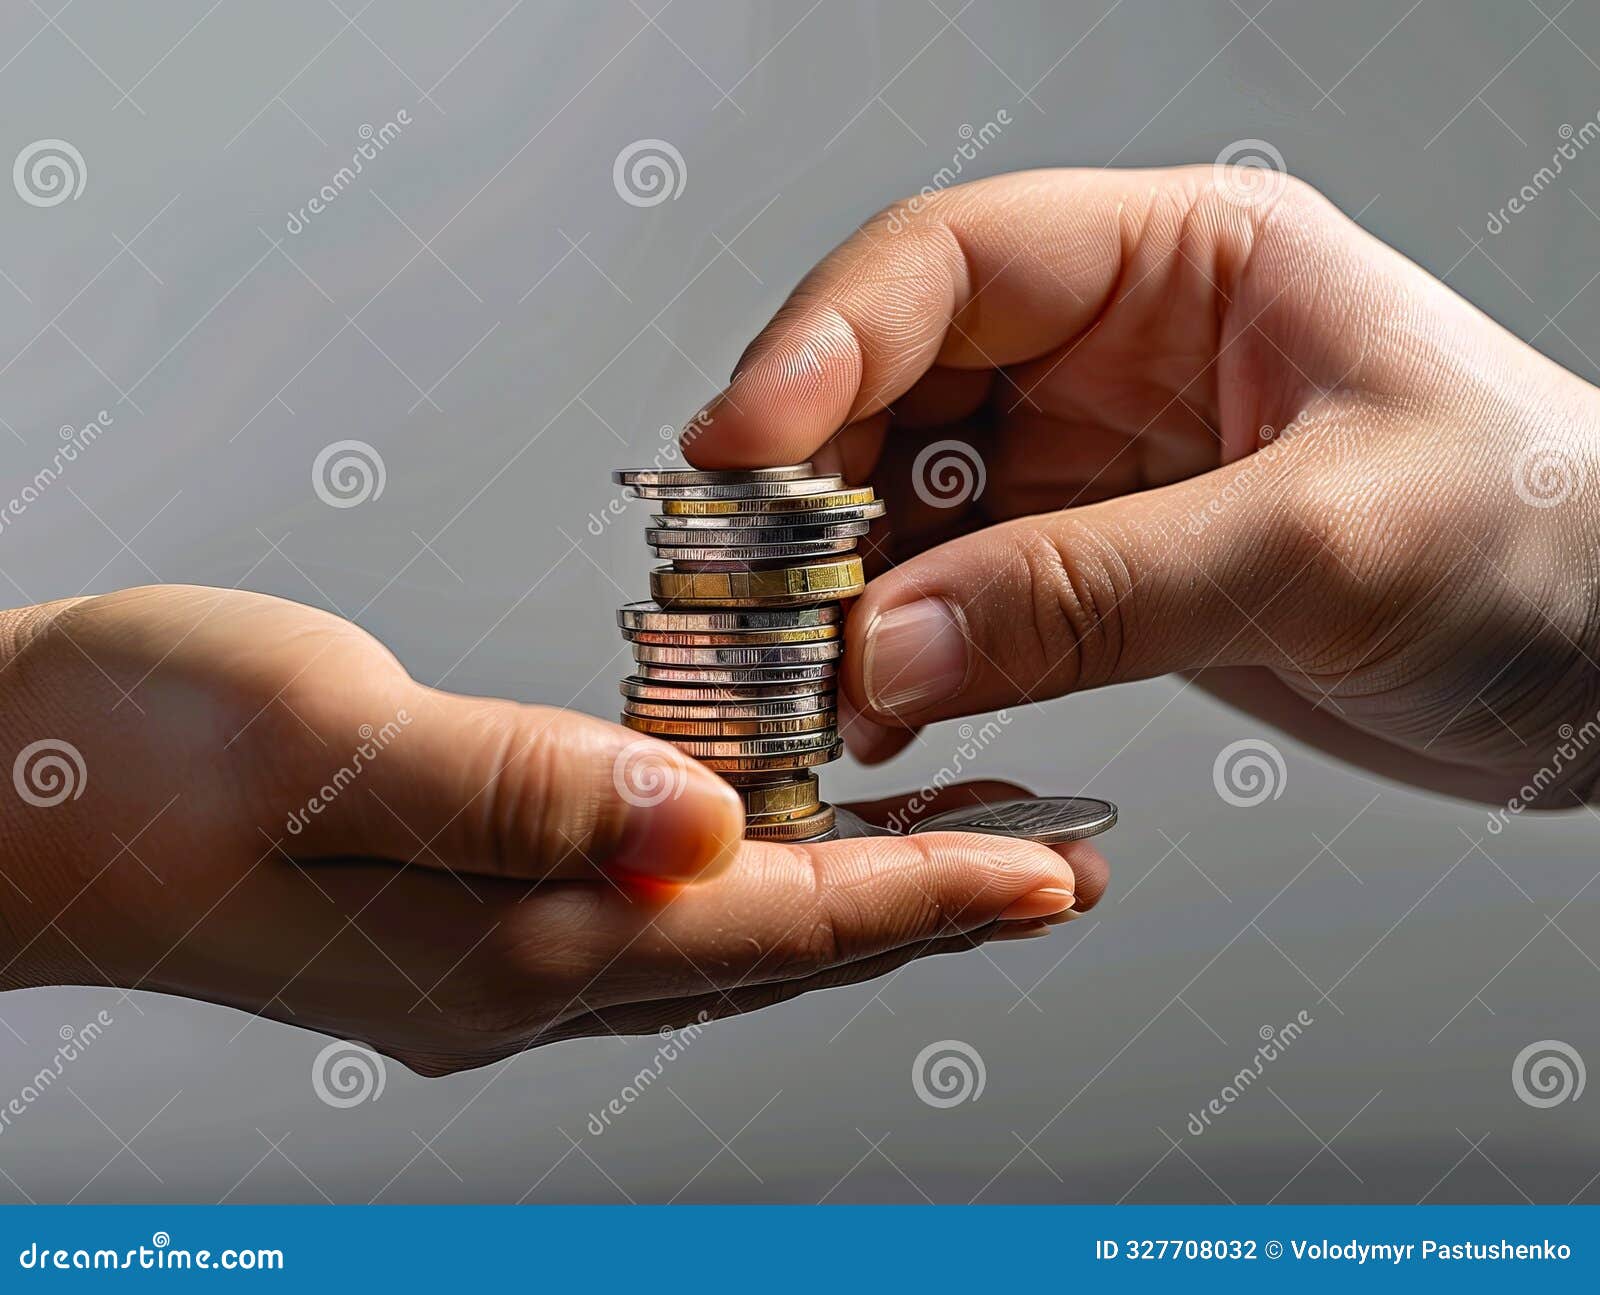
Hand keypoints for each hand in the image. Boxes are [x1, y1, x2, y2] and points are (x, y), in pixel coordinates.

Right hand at [0, 585, 1105, 1073]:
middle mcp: (524, 972)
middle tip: (1060, 870)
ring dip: (861, 894)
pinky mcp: (471, 913)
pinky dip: (758, 876)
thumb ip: (520, 788)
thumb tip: (703, 823)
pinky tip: (789, 835)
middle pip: (779, 948)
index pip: (770, 921)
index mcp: (509, 940)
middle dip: (929, 909)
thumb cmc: (132, 763)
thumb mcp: (327, 743)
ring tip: (971, 850)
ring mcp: (498, 956)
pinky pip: (662, 908)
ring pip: (734, 935)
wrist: (9, 799)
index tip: (1050, 872)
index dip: (922, 891)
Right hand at [686, 166, 1599, 805]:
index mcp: (1185, 264)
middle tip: (759, 596)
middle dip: (820, 490)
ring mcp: (1106, 465)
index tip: (744, 448)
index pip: (951, 262)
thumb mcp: (1324, 546)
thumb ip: (1091, 593)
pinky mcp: (1105, 566)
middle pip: (904, 385)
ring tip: (819, 678)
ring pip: (919, 500)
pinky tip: (887, 706)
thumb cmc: (1557, 543)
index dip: (824, 344)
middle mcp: (1124, 352)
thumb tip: (889, 644)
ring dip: (855, 587)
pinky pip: (968, 592)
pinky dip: (914, 649)